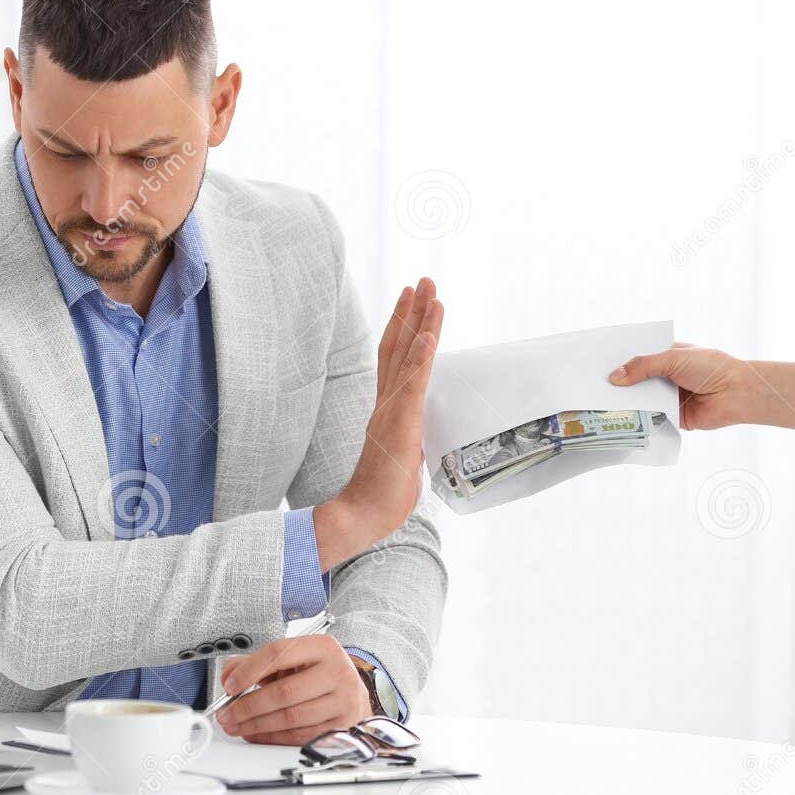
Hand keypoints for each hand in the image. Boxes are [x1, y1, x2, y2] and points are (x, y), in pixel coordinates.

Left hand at [215, 635, 371, 745]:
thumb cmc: (317, 672)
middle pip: (284, 691)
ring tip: (237, 725)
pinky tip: (256, 733)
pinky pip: (299, 736)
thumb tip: (228, 677)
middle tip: (227, 713)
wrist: (351, 691)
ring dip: (257, 725)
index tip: (229, 686)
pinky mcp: (341, 726)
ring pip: (291, 718)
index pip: (278, 654)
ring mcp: (342, 700)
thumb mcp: (292, 657)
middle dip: (248, 706)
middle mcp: (336, 671)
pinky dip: (272, 737)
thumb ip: (256, 662)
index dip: (248, 671)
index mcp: (321, 647)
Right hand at [314, 278, 443, 566]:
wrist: (363, 513)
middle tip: (422, 280)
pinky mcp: (401, 421)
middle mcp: (386, 401)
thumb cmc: (382, 494)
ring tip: (430, 292)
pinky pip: (414, 382)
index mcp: (386, 408)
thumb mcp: (402, 457)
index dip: (402, 327)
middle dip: (410, 311)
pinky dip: (422, 355)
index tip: (411, 301)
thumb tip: (419, 438)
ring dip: (420, 322)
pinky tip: (429, 332)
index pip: (394, 358)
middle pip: (398, 346)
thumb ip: (407, 439)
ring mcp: (392, 409)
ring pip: (407, 356)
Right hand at [608, 343, 794, 431]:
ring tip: (597, 401)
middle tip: (590, 384)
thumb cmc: (711, 367)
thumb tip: (614, 378)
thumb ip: (643, 366)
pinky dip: (637, 417)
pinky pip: (650, 416)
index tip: (596, 362)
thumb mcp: (673, 358)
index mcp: (667, 355)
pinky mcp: (672, 416)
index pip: (637, 355)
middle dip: (618, 382)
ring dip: (625, 401)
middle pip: (635, 379)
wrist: (737, 393)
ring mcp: (668, 396)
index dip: (619, 359)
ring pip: (640, 398)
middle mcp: (665, 376)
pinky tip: (617, 417)